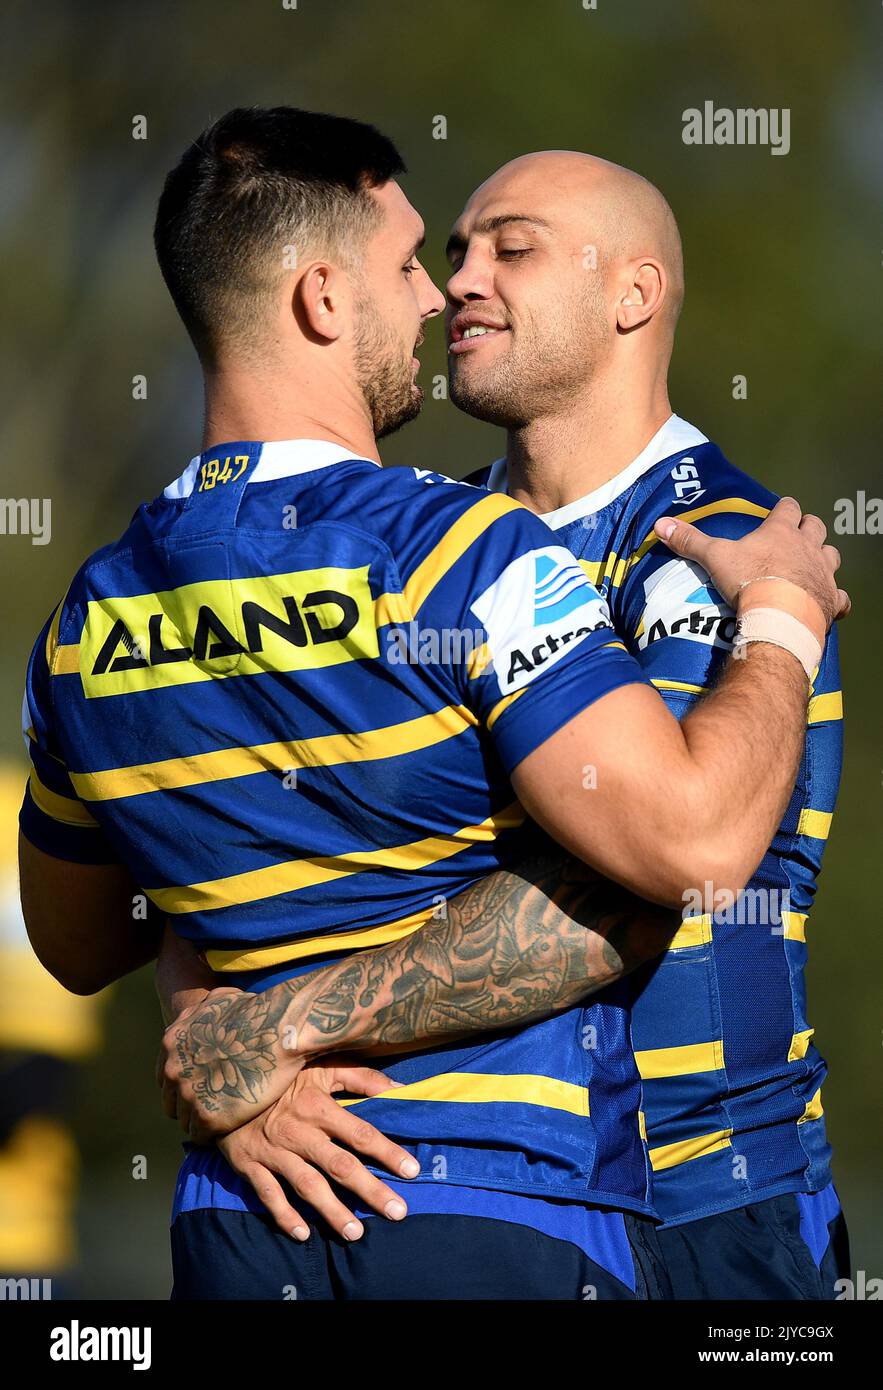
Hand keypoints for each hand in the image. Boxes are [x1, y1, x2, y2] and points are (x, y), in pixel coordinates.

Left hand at [157, 986, 302, 1141]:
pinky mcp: (207, 1117)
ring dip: (201, 1120)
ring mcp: (188, 1094)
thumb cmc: (255, 1012)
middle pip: (171, 1101)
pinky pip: (200, 1136)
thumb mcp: (218, 999)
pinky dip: (212, 1134)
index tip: (202, 1087)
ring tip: (223, 1118)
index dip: (183, 1083)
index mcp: (171, 1043)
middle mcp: (173, 1070)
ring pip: (185, 1121)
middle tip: (213, 1104)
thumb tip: (197, 1015)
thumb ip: (199, 1012)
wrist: (279, 1031)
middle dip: (189, 1103)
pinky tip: (228, 1127)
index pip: (164, 1076)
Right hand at [218, 1059, 419, 1240]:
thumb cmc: (284, 1075)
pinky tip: (303, 1234)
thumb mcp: (323, 1065)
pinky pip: (268, 1195)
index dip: (387, 1152)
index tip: (412, 1171)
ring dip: (332, 1211)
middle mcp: (299, 1132)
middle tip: (397, 1212)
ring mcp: (274, 1151)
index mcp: (318, 1106)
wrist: (226, 1082)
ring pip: (307, 1186)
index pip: (360, 1133)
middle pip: (340, 1165)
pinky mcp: (250, 1165)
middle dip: (370, 1190)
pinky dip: (284, 1216)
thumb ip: (361, 1077)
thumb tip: (400, 1089)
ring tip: (356, 1233)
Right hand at [654, 496, 849, 629]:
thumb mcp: (715, 557)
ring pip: (832, 556)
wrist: (778, 614)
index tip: (781, 510)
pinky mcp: (831, 599)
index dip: (785, 508)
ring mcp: (823, 572)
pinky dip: (836, 599)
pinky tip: (829, 603)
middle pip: (816, 527)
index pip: (788, 508)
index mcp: (781, 532)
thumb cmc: (749, 580)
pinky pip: (841, 597)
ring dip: (824, 559)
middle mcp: (808, 547)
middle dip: (808, 529)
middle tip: (798, 537)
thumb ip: (690, 540)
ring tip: (813, 566)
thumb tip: (660, 524)